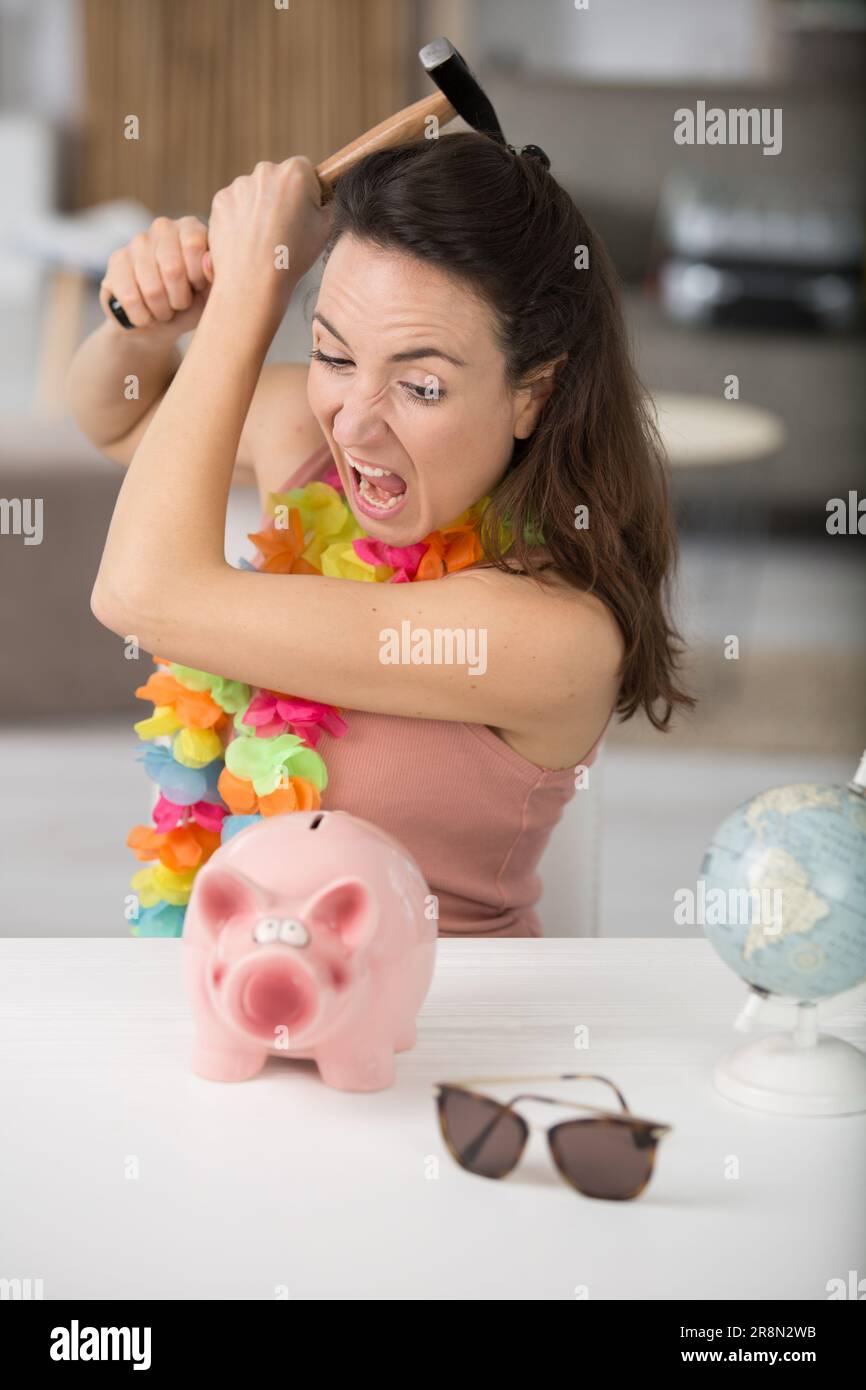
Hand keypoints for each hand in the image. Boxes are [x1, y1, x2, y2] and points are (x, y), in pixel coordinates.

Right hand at [100, 216, 213, 337]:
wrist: (158, 323)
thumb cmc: (192, 305)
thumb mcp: (212, 295)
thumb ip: (217, 278)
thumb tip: (208, 262)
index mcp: (192, 228)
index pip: (194, 246)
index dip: (198, 278)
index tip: (198, 288)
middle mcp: (163, 227)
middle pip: (172, 269)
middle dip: (180, 300)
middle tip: (180, 305)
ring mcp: (136, 242)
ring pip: (151, 288)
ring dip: (162, 311)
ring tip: (165, 311)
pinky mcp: (116, 261)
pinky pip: (130, 298)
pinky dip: (143, 317)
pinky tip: (146, 315)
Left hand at [205, 157, 331, 330]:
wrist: (253, 281)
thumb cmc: (291, 257)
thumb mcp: (327, 229)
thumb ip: (331, 204)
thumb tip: (329, 197)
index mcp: (295, 172)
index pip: (305, 170)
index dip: (307, 192)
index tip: (304, 214)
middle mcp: (265, 171)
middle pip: (277, 178)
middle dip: (282, 197)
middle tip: (284, 230)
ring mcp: (239, 185)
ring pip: (255, 191)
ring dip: (260, 207)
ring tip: (264, 239)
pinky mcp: (220, 200)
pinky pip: (235, 204)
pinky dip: (240, 217)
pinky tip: (247, 239)